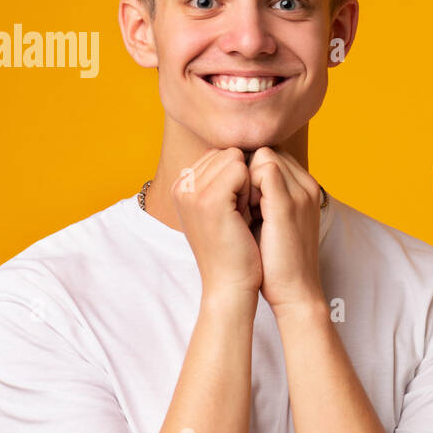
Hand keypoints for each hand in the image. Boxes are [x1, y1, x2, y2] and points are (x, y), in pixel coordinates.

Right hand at [171, 147, 262, 296]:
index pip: (221, 153)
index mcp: (181, 185)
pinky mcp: (209, 199)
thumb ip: (222, 178)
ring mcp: (192, 191)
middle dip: (244, 178)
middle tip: (238, 214)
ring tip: (240, 215)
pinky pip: (241, 169)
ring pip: (235, 158)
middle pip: (228, 152)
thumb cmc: (236, 246)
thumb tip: (240, 149)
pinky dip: (252, 190)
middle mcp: (181, 185)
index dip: (238, 177)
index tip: (233, 209)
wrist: (232, 283)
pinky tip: (246, 215)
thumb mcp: (223, 207)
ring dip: (248, 185)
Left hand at [247, 147, 324, 312]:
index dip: (248, 168)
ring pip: (264, 154)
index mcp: (304, 188)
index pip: (271, 154)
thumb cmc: (276, 262)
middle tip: (237, 203)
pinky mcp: (289, 201)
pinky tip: (241, 209)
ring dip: (244, 176)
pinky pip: (265, 167)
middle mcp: (307, 184)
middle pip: (267, 149)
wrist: (295, 292)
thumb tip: (232, 183)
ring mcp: (300, 191)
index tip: (238, 198)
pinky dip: (246, 183)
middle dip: (245, 169)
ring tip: (241, 208)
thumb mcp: (270, 221)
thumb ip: (260, 197)